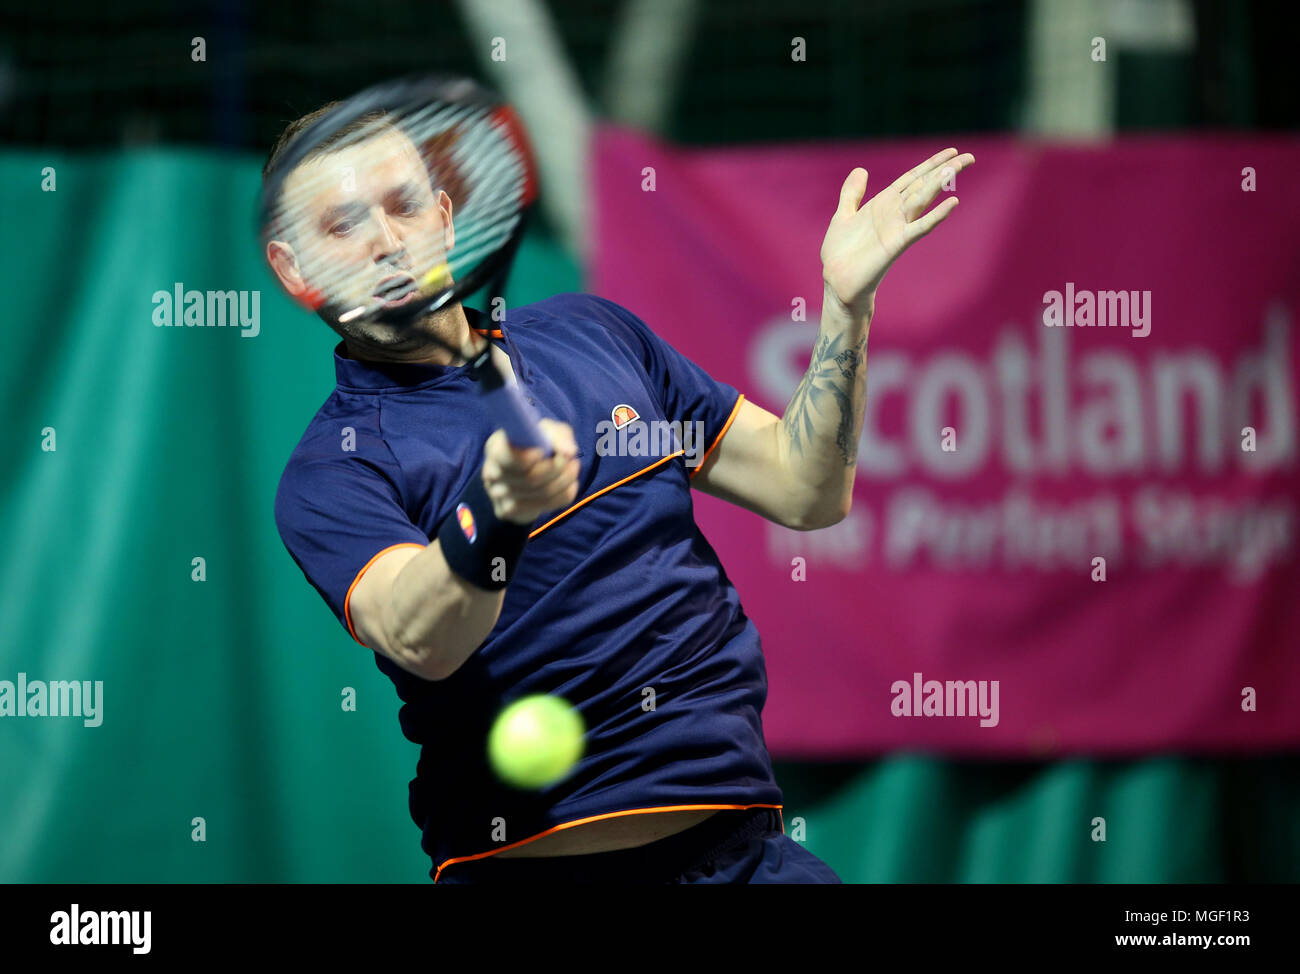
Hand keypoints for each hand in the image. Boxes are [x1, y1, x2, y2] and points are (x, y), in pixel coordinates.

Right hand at [481, 418, 579, 524]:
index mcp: (496, 447)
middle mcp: (491, 472)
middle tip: (572, 459)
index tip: (544, 452)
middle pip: (530, 479)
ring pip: (540, 494)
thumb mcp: (547, 431)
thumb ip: (558, 435)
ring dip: (565, 480)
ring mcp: (497, 495)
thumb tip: (569, 452)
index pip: (507, 458)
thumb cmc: (535, 443)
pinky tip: (569, 484)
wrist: (525, 468)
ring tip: (573, 467)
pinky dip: (563, 495)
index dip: (529, 458)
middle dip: (558, 469)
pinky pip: (544, 506)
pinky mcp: (507, 511)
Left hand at [820, 147, 973, 315]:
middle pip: (924, 186)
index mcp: (883, 204)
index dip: (931, 164)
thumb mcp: (843, 216)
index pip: (912, 178)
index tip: (951, 151)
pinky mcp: (896, 244)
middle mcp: (894, 213)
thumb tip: (861, 170)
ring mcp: (898, 228)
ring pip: (924, 199)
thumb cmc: (840, 253)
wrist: (836, 281)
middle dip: (945, 170)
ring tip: (959, 167)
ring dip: (941, 184)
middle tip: (969, 156)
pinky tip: (953, 202)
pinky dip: (936, 215)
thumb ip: (852, 193)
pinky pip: (920, 227)